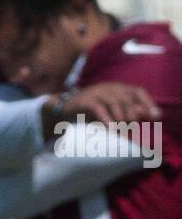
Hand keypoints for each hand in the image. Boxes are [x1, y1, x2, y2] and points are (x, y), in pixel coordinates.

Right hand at [45, 80, 160, 133]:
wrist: (64, 111)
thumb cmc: (90, 113)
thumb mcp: (111, 113)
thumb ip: (128, 113)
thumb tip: (147, 116)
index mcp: (116, 88)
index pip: (137, 91)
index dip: (147, 102)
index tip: (156, 116)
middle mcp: (108, 87)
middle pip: (127, 99)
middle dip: (132, 115)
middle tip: (130, 129)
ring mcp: (96, 92)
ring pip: (115, 103)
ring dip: (120, 119)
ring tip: (121, 131)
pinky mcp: (85, 100)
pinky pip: (99, 109)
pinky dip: (106, 120)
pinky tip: (110, 129)